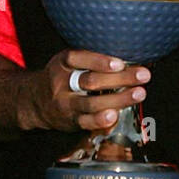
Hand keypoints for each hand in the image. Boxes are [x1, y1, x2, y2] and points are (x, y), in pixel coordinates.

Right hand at [19, 49, 149, 133]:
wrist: (35, 102)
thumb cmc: (63, 76)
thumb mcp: (70, 61)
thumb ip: (92, 59)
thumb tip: (129, 56)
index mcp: (62, 63)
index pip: (78, 58)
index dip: (99, 61)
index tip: (120, 62)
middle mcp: (62, 83)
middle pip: (90, 81)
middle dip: (120, 78)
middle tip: (143, 75)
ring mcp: (66, 103)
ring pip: (91, 103)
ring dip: (118, 99)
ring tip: (139, 94)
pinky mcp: (70, 121)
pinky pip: (86, 122)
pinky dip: (101, 120)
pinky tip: (115, 115)